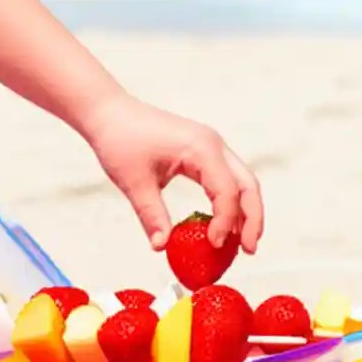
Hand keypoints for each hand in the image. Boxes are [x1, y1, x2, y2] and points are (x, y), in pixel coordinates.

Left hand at [80, 95, 263, 253]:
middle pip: (247, 185)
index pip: (227, 191)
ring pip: (241, 182)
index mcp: (202, 148)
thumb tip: (162, 247)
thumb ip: (152, 215)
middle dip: (252, 219)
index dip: (224, 222)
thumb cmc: (120, 139)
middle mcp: (213, 145)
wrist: (109, 112)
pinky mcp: (202, 152)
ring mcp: (210, 147)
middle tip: (248, 250)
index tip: (213, 245)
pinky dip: (229, 203)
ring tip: (241, 244)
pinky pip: (226, 179)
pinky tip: (222, 225)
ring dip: (244, 212)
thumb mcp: (134, 182)